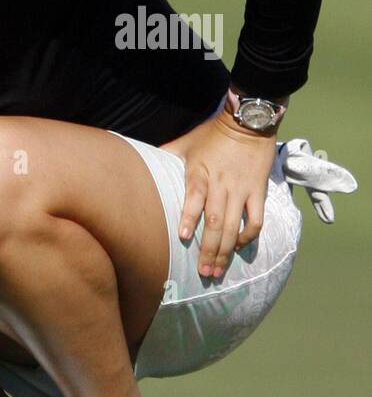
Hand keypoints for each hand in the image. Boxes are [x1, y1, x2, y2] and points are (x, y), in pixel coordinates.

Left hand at [159, 103, 278, 277]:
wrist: (248, 123)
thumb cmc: (211, 135)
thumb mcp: (184, 144)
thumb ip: (164, 157)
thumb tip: (137, 166)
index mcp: (200, 174)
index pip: (195, 197)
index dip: (190, 217)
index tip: (184, 237)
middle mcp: (222, 185)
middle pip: (216, 222)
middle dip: (209, 249)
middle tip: (203, 272)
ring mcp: (242, 190)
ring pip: (235, 226)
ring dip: (226, 251)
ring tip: (218, 271)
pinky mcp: (259, 191)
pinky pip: (257, 220)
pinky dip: (249, 236)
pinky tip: (239, 247)